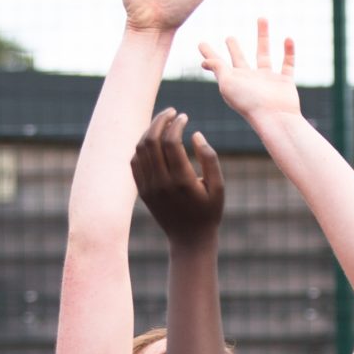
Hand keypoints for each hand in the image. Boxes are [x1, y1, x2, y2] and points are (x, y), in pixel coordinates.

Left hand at [131, 109, 224, 249]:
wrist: (189, 241)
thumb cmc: (209, 212)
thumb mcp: (218, 187)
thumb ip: (210, 158)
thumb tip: (195, 134)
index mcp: (181, 180)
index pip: (171, 141)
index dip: (176, 124)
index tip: (185, 117)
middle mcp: (161, 183)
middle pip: (152, 140)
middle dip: (160, 120)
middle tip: (172, 112)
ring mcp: (148, 187)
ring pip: (140, 149)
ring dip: (150, 131)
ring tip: (163, 122)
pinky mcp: (142, 191)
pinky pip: (135, 162)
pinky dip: (141, 146)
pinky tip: (154, 140)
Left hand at [199, 18, 300, 124]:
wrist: (275, 118)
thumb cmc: (249, 102)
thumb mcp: (228, 84)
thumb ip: (218, 68)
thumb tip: (205, 60)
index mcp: (234, 80)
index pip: (218, 63)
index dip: (209, 53)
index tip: (200, 43)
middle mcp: (249, 80)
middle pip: (240, 59)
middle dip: (234, 48)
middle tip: (229, 37)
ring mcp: (268, 81)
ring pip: (265, 54)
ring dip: (263, 36)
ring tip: (261, 17)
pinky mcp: (285, 82)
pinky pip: (288, 63)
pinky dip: (289, 51)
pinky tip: (288, 38)